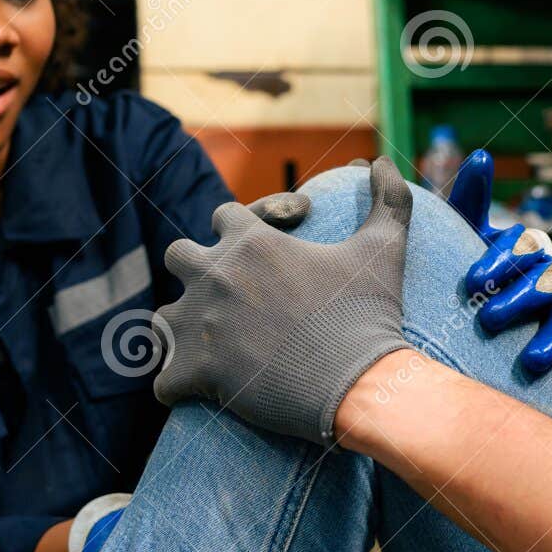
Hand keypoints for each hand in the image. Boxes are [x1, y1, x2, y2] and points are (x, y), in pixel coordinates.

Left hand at [154, 157, 413, 443]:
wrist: (360, 383)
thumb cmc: (370, 315)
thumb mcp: (384, 249)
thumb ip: (389, 199)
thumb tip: (386, 161)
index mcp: (251, 241)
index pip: (222, 217)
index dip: (236, 231)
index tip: (253, 252)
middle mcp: (216, 275)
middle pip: (178, 255)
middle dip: (195, 271)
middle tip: (221, 295)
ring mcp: (200, 323)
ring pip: (164, 317)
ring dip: (183, 328)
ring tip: (208, 345)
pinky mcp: (194, 371)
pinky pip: (163, 380)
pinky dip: (176, 386)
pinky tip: (194, 390)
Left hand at [447, 149, 551, 393]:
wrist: (480, 302)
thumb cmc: (471, 260)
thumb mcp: (466, 230)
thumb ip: (472, 197)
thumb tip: (481, 155)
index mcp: (528, 246)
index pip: (521, 246)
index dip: (498, 261)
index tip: (471, 280)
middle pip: (548, 282)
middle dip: (521, 299)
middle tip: (487, 318)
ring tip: (533, 362)